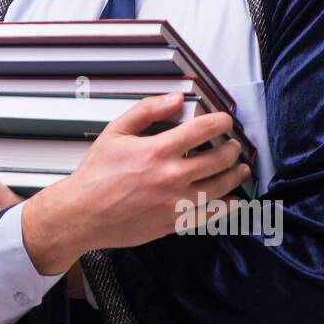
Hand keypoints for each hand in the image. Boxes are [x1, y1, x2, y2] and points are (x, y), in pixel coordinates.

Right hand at [66, 91, 250, 249]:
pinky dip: (227, 208)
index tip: (225, 121)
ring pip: (221, 189)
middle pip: (219, 160)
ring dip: (236, 176)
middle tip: (233, 145)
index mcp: (158, 151)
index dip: (221, 122)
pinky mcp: (174, 224)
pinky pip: (211, 216)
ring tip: (240, 170)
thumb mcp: (115, 132)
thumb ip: (146, 110)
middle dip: (232, 149)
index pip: (203, 130)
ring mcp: (175, 203)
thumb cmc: (96, 175)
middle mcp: (171, 177)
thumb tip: (175, 99)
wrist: (82, 214)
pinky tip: (233, 201)